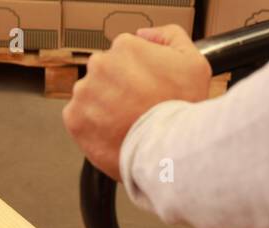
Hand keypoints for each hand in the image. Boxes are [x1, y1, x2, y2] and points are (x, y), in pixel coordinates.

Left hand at [63, 25, 211, 180]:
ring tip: (126, 125)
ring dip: (104, 108)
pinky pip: (80, 119)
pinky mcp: (74, 118)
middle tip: (137, 110)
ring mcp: (84, 92)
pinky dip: (92, 127)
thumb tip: (144, 35)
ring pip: (91, 96)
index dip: (139, 74)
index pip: (125, 55)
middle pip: (106, 74)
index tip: (147, 90)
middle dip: (118, 89)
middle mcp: (99, 65)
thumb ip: (170, 37)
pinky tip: (113, 134)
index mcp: (125, 47)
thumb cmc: (182, 109)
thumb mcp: (194, 62)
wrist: (167, 151)